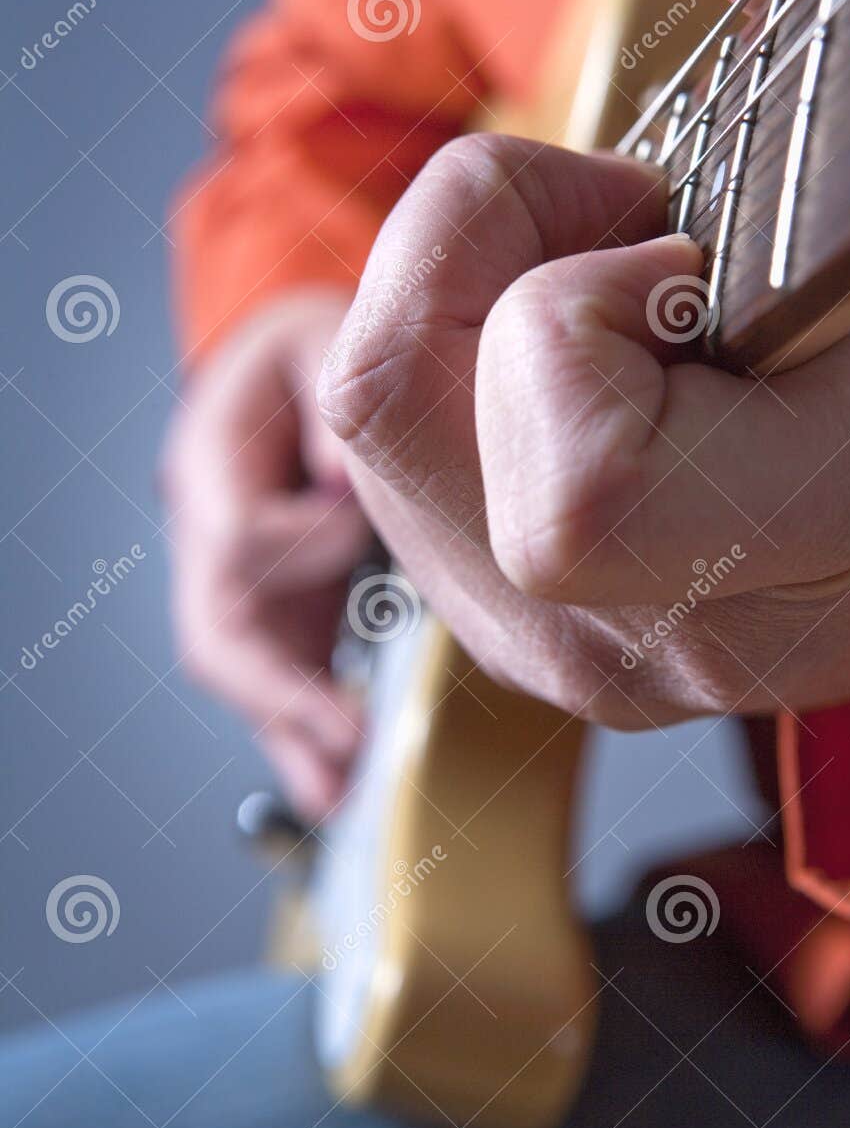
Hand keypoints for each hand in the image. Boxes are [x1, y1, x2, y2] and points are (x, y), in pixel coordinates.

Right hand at [164, 289, 367, 819]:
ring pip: (238, 671)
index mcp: (211, 460)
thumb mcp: (318, 336)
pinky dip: (297, 738)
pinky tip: (331, 790)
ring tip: (340, 787)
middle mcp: (206, 530)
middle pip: (215, 628)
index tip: (365, 523)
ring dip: (287, 729)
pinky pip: (270, 684)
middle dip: (278, 688)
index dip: (304, 543)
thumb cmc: (306, 352)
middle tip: (345, 734)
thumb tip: (346, 477)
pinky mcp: (268, 611)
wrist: (283, 370)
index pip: (237, 533)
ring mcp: (230, 581)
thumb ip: (331, 390)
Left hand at [318, 0, 849, 752]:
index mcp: (827, 541)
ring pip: (366, 422)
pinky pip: (387, 456)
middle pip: (394, 413)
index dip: (584, 306)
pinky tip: (591, 347)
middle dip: (483, 248)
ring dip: (466, 290)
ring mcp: (576, 648)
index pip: (572, 491)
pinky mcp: (518, 622)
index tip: (687, 241)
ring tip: (622, 284)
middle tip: (635, 222)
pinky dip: (456, 353)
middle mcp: (668, 635)